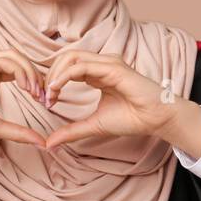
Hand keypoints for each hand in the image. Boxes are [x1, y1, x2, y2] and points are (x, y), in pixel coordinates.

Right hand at [0, 50, 47, 169]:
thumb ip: (18, 131)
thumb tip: (42, 141)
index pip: (16, 67)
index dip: (33, 80)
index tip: (43, 100)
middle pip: (18, 57)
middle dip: (35, 74)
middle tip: (44, 96)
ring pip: (13, 55)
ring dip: (30, 72)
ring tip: (37, 92)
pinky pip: (5, 61)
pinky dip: (21, 72)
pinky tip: (27, 88)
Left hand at [41, 49, 187, 150]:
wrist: (156, 119)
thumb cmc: (131, 119)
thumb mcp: (93, 125)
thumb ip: (71, 131)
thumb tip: (49, 143)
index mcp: (96, 73)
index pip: (66, 67)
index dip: (52, 81)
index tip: (46, 101)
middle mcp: (101, 64)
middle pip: (65, 57)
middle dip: (49, 74)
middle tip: (44, 96)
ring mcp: (107, 63)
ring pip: (71, 57)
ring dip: (55, 74)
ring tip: (49, 93)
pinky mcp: (113, 68)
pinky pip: (82, 66)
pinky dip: (65, 75)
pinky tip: (57, 88)